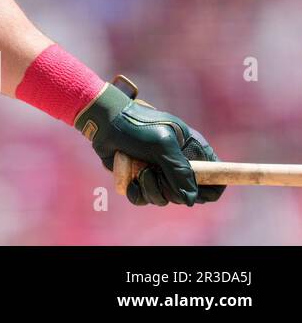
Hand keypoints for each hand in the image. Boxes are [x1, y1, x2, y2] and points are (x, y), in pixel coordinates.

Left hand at [75, 74, 224, 206]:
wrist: (104, 122)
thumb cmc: (136, 126)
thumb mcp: (162, 144)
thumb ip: (179, 172)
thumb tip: (190, 200)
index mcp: (193, 152)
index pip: (216, 178)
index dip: (209, 190)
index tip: (196, 191)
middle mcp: (178, 165)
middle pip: (188, 195)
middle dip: (170, 189)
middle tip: (156, 172)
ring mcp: (159, 173)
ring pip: (164, 199)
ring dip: (150, 188)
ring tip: (140, 169)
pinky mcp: (140, 179)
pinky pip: (144, 198)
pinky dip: (136, 191)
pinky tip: (130, 177)